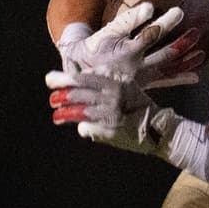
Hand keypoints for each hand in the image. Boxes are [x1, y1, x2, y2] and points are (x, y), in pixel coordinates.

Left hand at [46, 69, 179, 155]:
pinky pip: (87, 128)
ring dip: (64, 114)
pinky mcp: (109, 132)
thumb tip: (81, 75)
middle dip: (60, 97)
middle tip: (52, 99)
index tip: (50, 79)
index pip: (83, 78)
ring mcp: (110, 116)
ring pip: (78, 113)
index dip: (64, 79)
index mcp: (114, 84)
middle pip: (77, 95)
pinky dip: (83, 127)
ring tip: (57, 116)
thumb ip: (105, 79)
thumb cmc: (139, 104)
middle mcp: (111, 98)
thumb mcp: (126, 86)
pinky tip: (83, 127)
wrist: (158, 129)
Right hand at [57, 1, 196, 85]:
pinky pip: (164, 82)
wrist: (82, 75)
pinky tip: (195, 76)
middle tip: (196, 32)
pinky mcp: (143, 85)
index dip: (165, 24)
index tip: (179, 12)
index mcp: (126, 53)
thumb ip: (127, 20)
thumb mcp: (106, 33)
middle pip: (164, 55)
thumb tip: (149, 7)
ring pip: (168, 70)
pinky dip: (180, 78)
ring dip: (185, 62)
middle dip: (182, 44)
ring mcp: (141, 79)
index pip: (150, 36)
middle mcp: (136, 68)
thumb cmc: (95, 49)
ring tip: (202, 53)